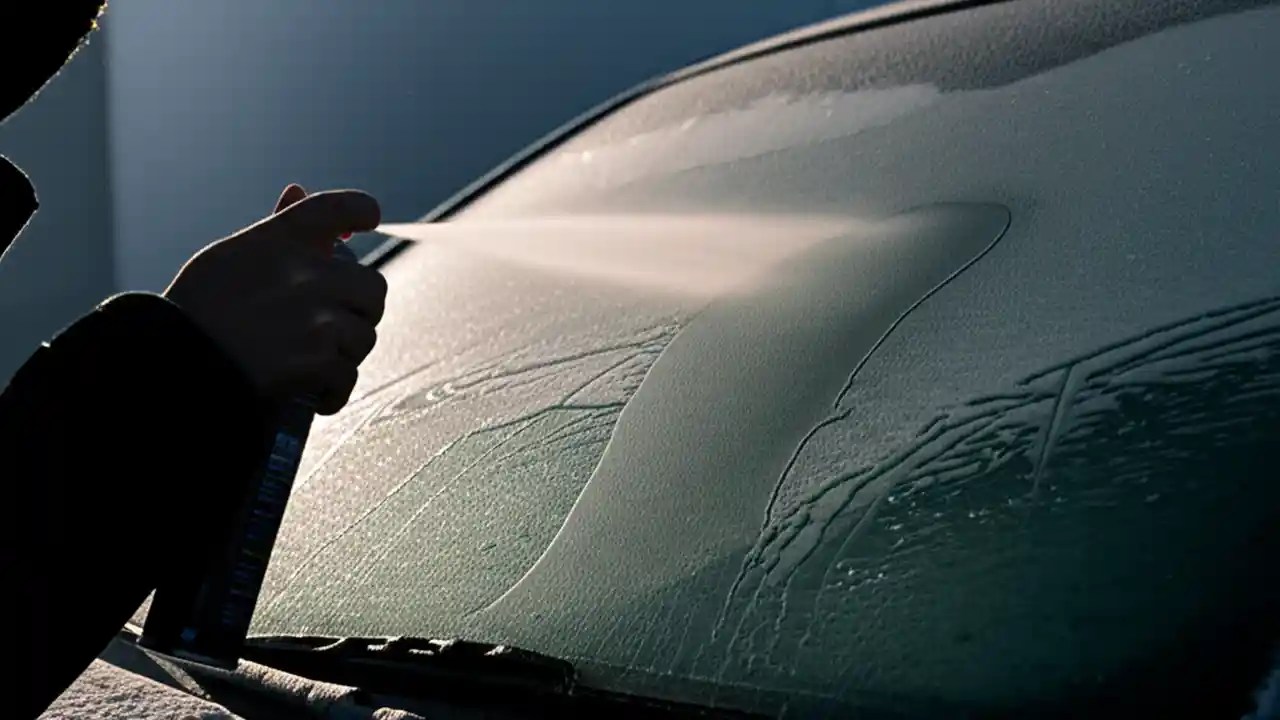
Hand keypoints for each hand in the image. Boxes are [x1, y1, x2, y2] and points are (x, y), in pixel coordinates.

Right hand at [164, 184, 386, 414]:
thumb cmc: (199, 308)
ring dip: (345, 352)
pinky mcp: (318, 359)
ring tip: (313, 360)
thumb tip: (296, 191)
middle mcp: (307, 273)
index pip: (341, 207)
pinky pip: (348, 374)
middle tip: (336, 323)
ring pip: (363, 335)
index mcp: (285, 238)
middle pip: (373, 288)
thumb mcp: (231, 255)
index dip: (361, 210)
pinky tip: (317, 392)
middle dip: (359, 309)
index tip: (368, 220)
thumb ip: (276, 230)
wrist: (174, 361)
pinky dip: (334, 390)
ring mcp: (316, 317)